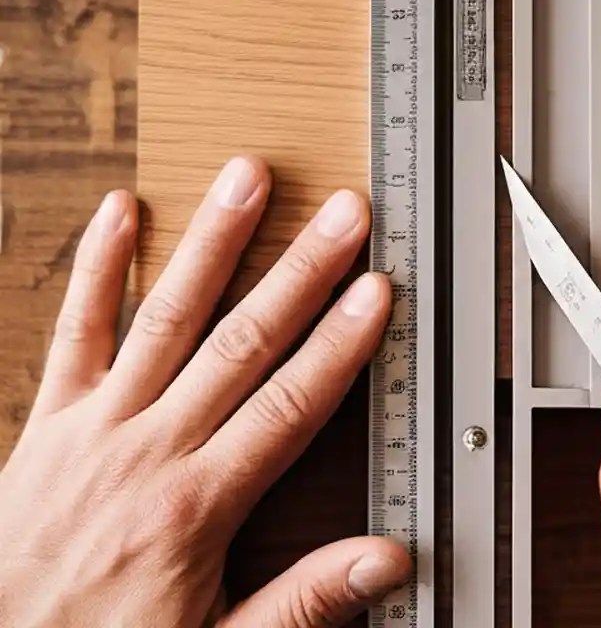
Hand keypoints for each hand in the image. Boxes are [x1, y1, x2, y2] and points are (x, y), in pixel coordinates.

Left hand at [0, 157, 409, 626]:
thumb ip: (303, 601)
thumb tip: (381, 561)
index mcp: (198, 504)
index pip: (289, 404)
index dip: (339, 343)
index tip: (375, 293)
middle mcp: (149, 449)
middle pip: (242, 342)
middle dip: (301, 272)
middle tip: (343, 217)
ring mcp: (96, 424)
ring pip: (166, 315)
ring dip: (213, 243)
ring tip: (248, 182)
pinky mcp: (51, 419)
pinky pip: (76, 331)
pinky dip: (95, 268)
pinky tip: (118, 212)